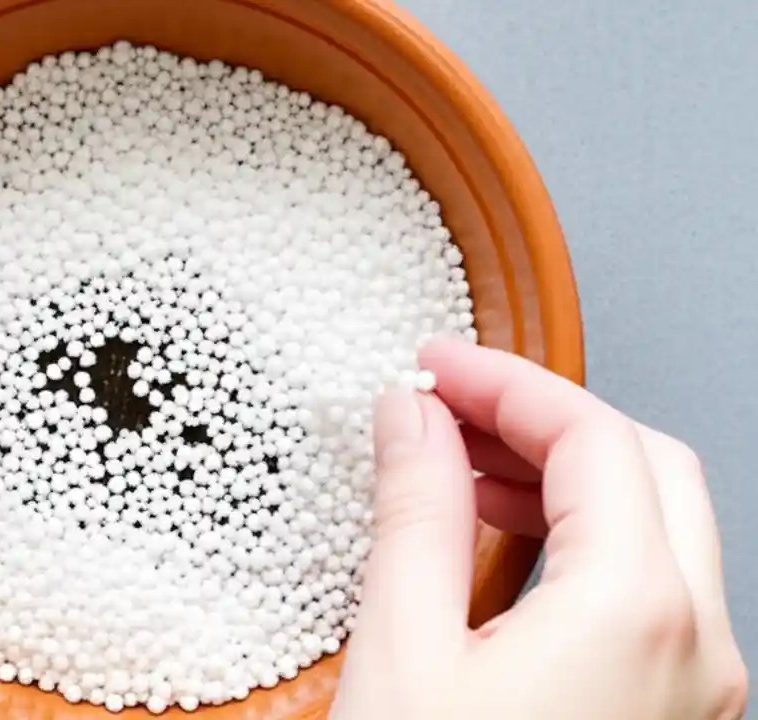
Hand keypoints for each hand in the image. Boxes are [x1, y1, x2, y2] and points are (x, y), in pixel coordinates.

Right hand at [330, 340, 746, 718]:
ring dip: (564, 478)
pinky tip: (507, 542)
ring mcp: (697, 690)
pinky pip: (652, 596)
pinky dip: (583, 544)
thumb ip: (415, 516)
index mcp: (635, 613)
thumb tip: (413, 418)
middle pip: (646, 466)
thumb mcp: (401, 653)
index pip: (590, 436)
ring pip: (658, 529)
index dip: (502, 382)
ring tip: (462, 468)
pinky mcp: (672, 718)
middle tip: (450, 405)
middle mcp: (697, 648)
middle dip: (541, 420)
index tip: (434, 367)